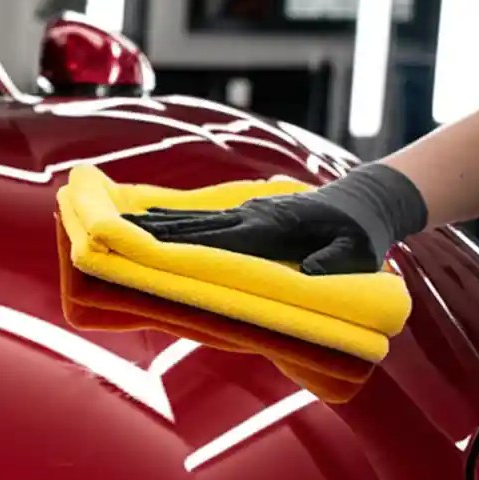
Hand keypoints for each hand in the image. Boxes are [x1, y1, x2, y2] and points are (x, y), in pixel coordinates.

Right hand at [122, 163, 427, 274]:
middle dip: (150, 234)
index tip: (141, 247)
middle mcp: (250, 217)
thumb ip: (332, 266)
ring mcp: (247, 213)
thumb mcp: (358, 254)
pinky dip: (174, 221)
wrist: (369, 201)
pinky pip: (204, 220)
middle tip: (108, 236)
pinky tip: (151, 221)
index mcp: (269, 229)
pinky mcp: (248, 215)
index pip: (214, 242)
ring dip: (155, 226)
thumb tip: (307, 279)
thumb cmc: (363, 236)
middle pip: (191, 229)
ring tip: (117, 227)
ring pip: (192, 222)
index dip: (177, 245)